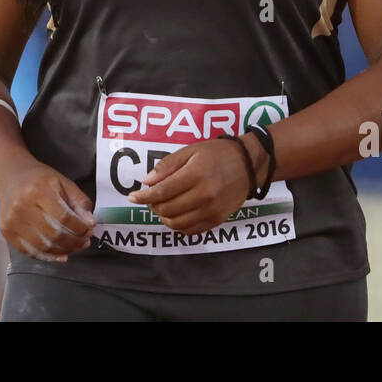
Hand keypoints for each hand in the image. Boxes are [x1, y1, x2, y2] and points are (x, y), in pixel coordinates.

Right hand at [0, 161, 95, 262]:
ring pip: (43, 246)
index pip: (64, 217)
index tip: (90, 230)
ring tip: (75, 247)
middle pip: (54, 234)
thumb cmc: (39, 178)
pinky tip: (60, 255)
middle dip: (74, 241)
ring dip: (64, 251)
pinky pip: (30, 252)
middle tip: (85, 241)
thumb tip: (90, 223)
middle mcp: (22, 206)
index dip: (80, 228)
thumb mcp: (63, 182)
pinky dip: (48, 257)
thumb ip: (79, 201)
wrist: (9, 176)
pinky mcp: (6, 232)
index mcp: (38, 190)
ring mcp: (12, 221)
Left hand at [127, 138, 251, 234]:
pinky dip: (178, 225)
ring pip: (177, 223)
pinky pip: (190, 230)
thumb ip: (168, 166)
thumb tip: (147, 182)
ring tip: (161, 207)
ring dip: (163, 217)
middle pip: (167, 209)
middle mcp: (204, 195)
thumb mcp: (191, 150)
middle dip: (152, 206)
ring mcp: (212, 210)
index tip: (132, 197)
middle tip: (150, 198)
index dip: (143, 197)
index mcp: (195, 175)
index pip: (162, 192)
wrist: (249, 164)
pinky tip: (176, 215)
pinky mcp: (217, 220)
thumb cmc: (217, 153)